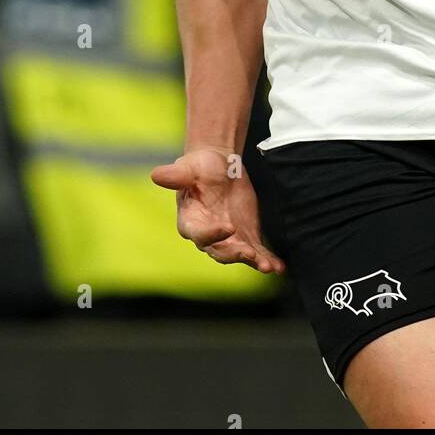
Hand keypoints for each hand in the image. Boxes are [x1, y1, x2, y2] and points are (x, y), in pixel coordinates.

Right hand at [151, 147, 285, 273]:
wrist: (219, 166)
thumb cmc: (198, 167)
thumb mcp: (187, 168)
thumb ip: (175, 175)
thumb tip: (156, 175)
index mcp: (190, 222)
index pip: (200, 234)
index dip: (212, 234)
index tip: (228, 227)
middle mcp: (209, 236)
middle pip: (220, 251)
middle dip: (235, 254)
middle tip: (249, 253)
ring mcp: (229, 239)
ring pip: (240, 255)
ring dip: (254, 261)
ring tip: (267, 266)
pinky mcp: (246, 237)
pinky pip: (257, 252)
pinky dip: (267, 260)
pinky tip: (279, 267)